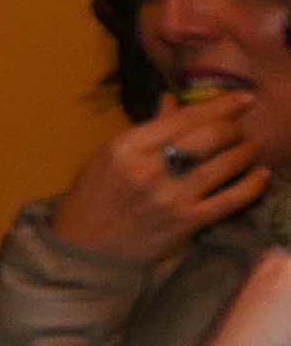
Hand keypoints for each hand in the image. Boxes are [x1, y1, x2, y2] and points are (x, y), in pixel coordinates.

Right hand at [51, 98, 270, 265]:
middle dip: (234, 128)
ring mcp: (171, 198)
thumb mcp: (109, 155)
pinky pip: (232, 199)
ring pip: (226, 164)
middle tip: (239, 129)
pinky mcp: (187, 223)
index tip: (243, 98)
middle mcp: (150, 170)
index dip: (221, 104)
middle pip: (211, 136)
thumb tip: (174, 101)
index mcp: (127, 148)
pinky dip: (252, 185)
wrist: (84, 247)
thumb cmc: (94, 196)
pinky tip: (260, 175)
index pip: (184, 118)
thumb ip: (146, 129)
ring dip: (246, 151)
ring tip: (248, 148)